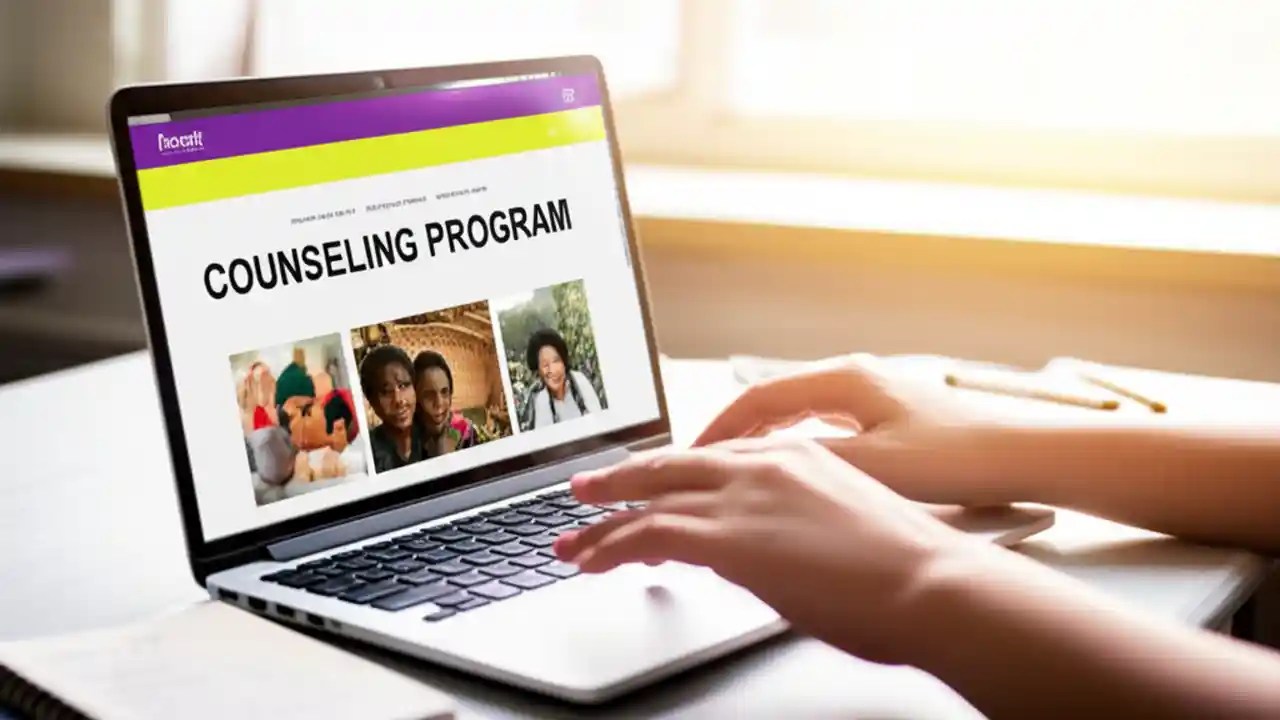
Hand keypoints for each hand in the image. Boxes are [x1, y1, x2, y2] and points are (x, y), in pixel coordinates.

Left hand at [555, 438, 990, 663]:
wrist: (932, 583)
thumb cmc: (906, 569)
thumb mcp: (842, 526)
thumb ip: (795, 526)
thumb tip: (766, 551)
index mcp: (796, 453)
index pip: (714, 458)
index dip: (674, 475)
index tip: (651, 486)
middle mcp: (763, 463)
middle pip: (670, 467)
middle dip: (621, 481)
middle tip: (586, 490)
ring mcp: (743, 495)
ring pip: (650, 499)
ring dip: (605, 522)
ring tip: (573, 539)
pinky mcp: (727, 534)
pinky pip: (650, 533)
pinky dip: (613, 545)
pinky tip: (594, 559)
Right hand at [696, 355, 1011, 505]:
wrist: (1025, 456)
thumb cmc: (959, 457)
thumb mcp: (874, 466)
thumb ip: (809, 464)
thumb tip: (756, 472)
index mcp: (843, 380)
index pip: (757, 397)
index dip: (717, 427)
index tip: (687, 454)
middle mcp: (853, 378)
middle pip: (772, 400)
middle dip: (732, 432)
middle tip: (699, 465)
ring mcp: (871, 395)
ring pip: (796, 414)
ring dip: (761, 439)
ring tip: (733, 470)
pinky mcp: (888, 416)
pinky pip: (820, 426)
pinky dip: (792, 446)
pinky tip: (787, 472)